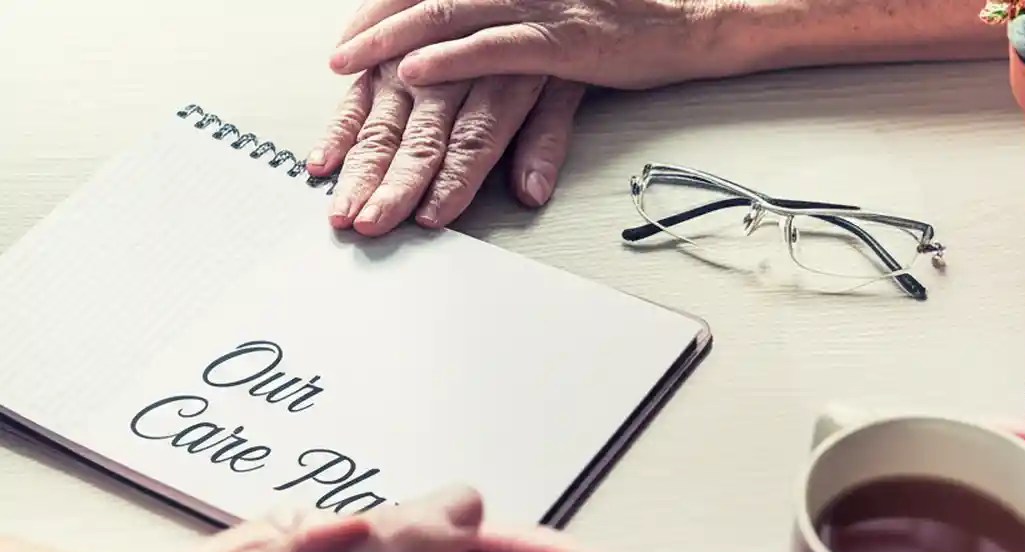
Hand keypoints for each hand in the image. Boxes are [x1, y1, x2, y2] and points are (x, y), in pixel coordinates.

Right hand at [306, 59, 584, 236]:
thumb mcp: (561, 86)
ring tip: (342, 205)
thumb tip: (533, 191)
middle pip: (421, 139)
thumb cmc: (537, 42)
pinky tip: (322, 161)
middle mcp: (450, 75)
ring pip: (381, 123)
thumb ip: (546, 139)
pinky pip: (356, 96)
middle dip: (393, 186)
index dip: (451, 181)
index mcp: (499, 85)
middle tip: (373, 222)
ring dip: (358, 168)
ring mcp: (410, 65)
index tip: (430, 215)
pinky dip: (336, 129)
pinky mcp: (382, 58)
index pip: (473, 143)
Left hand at [326, 0, 734, 89]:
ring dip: (393, 46)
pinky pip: (496, 47)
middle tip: (334, 62)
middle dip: (373, 33)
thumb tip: (453, 57)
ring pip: (447, 19)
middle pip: (425, 1)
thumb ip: (502, 32)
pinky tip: (417, 70)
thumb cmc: (620, 24)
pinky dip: (452, 58)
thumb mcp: (552, 21)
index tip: (344, 44)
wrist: (689, 22)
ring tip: (351, 66)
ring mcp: (537, 7)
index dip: (378, 13)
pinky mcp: (564, 42)